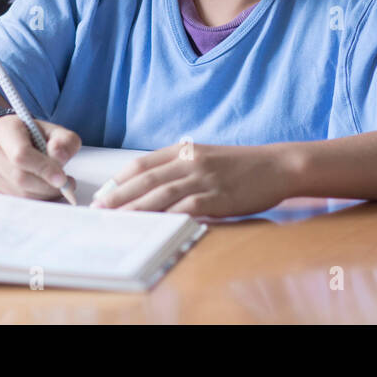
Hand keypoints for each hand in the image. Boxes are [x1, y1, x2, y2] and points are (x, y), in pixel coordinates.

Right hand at [0, 116, 78, 200]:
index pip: (21, 154)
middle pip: (19, 176)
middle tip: (65, 184)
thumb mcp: (53, 130)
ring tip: (57, 186)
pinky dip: (34, 199)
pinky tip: (43, 190)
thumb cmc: (31, 134)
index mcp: (4, 129)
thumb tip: (60, 157)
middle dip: (46, 185)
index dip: (43, 168)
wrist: (7, 138)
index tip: (62, 178)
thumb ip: (64, 141)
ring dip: (42, 194)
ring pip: (17, 192)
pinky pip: (14, 199)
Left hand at [91, 143, 290, 216]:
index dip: (120, 178)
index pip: (143, 163)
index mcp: (185, 149)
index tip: (104, 193)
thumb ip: (182, 166)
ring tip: (116, 220)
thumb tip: (154, 186)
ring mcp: (203, 178)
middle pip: (145, 179)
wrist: (277, 166)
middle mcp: (190, 160)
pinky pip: (185, 208)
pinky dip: (165, 217)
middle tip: (98, 209)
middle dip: (119, 195)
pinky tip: (151, 226)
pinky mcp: (217, 197)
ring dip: (134, 208)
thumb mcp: (207, 157)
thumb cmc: (242, 165)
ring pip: (160, 194)